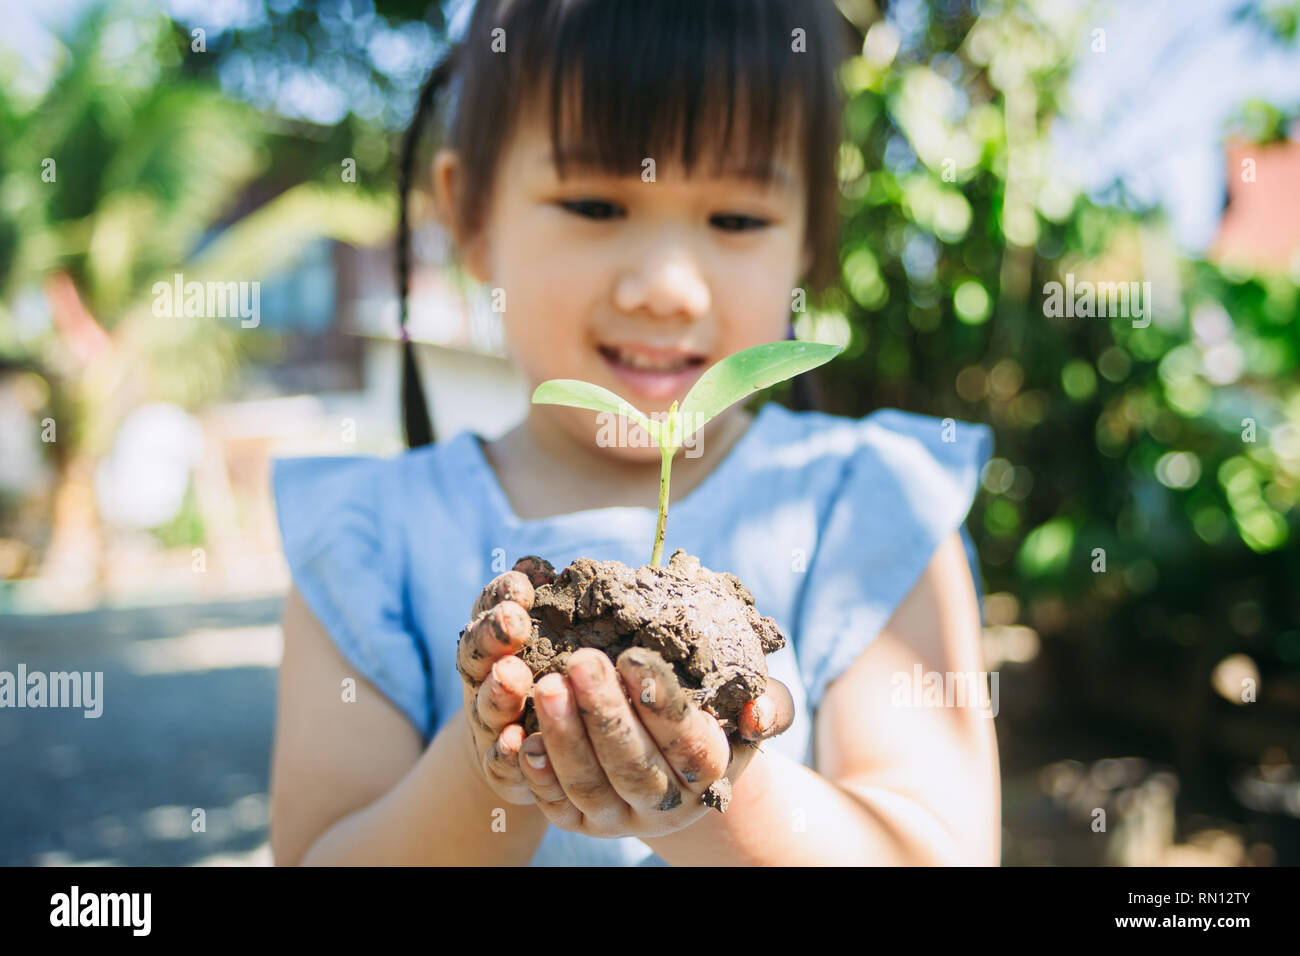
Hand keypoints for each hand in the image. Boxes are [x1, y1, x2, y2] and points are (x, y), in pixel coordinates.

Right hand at [456, 557, 555, 805]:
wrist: (530, 745)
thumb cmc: (551, 672)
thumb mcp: (551, 633)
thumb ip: (547, 602)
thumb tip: (540, 566)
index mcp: (496, 639)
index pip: (489, 609)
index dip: (501, 596)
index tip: (523, 586)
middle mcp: (484, 678)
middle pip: (478, 654)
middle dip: (493, 636)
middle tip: (513, 622)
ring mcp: (488, 723)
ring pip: (487, 706)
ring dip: (497, 691)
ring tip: (512, 677)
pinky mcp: (501, 767)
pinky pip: (500, 762)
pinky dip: (506, 753)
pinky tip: (516, 744)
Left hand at [515, 645, 793, 838]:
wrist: (675, 763)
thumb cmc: (712, 712)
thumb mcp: (745, 704)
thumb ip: (767, 703)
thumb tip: (758, 711)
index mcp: (710, 770)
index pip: (687, 741)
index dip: (661, 703)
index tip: (633, 656)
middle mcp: (666, 803)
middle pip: (633, 766)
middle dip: (604, 713)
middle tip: (580, 660)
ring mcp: (621, 817)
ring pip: (590, 786)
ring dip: (565, 737)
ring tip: (547, 685)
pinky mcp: (581, 822)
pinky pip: (555, 805)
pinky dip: (537, 774)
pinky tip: (522, 737)